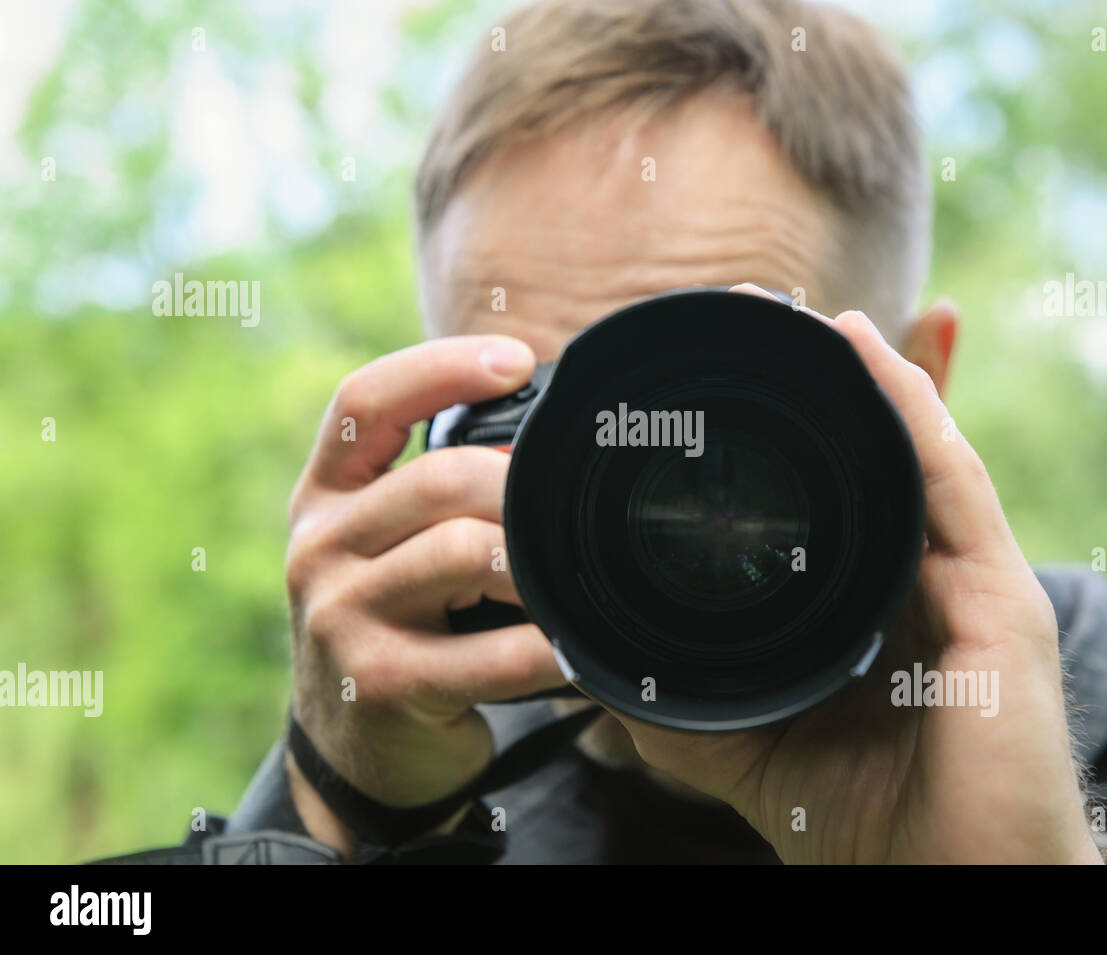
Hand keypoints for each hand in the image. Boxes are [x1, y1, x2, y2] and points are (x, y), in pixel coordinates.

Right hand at [283, 335, 565, 850]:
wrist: (356, 747)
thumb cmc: (399, 624)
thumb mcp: (390, 547)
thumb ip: (435, 491)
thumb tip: (547, 439)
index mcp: (325, 497)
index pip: (363, 404)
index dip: (439, 367)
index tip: (517, 362)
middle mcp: (320, 546)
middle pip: (437, 481)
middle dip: (522, 489)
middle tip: (574, 511)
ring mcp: (342, 616)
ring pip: (465, 554)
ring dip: (540, 566)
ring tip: (579, 579)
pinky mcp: (380, 682)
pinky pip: (490, 654)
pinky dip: (548, 647)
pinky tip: (576, 647)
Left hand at [594, 285, 1101, 864]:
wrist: (952, 894)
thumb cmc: (874, 828)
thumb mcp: (756, 747)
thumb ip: (685, 703)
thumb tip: (595, 667)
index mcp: (886, 613)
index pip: (852, 501)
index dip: (812, 435)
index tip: (745, 380)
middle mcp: (936, 586)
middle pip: (890, 461)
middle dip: (842, 388)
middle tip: (773, 321)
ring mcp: (975, 589)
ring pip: (924, 454)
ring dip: (873, 379)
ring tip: (816, 320)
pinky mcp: (1004, 605)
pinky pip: (952, 484)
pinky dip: (914, 412)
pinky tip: (869, 358)